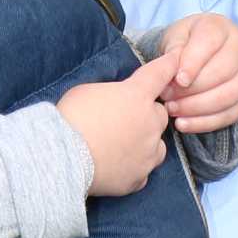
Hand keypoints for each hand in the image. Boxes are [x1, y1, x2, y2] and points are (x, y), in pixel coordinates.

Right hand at [57, 52, 180, 194]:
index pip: (159, 74)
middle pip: (160, 115)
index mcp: (136, 96)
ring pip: (158, 146)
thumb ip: (110, 93)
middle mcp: (149, 124)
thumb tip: (114, 101)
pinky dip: (133, 167)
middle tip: (124, 120)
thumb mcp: (87, 91)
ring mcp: (147, 153)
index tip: (175, 60)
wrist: (62, 158)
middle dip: (147, 116)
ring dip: (145, 143)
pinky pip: (143, 171)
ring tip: (122, 146)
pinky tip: (116, 166)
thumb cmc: (70, 118)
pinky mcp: (138, 177)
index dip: (168, 65)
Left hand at [157, 12, 237, 132]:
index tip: (177, 79)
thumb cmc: (185, 43)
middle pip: (222, 73)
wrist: (198, 54)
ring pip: (227, 96)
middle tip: (167, 96)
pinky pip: (228, 115)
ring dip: (196, 107)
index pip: (210, 43)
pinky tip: (183, 124)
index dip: (194, 63)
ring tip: (172, 109)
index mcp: (221, 28)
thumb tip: (177, 73)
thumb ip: (174, 50)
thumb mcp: (175, 37)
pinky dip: (204, 123)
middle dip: (192, 89)